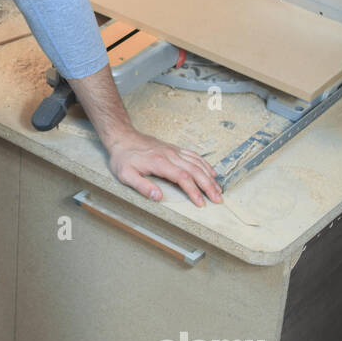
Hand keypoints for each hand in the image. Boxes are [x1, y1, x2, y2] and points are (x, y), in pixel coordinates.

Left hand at [106, 130, 221, 206]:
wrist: (123, 137)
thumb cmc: (123, 158)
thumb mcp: (125, 174)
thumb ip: (142, 186)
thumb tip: (158, 197)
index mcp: (160, 163)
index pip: (182, 178)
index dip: (193, 191)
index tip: (201, 203)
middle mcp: (170, 155)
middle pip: (195, 170)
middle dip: (208, 186)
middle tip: (217, 199)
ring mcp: (174, 151)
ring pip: (197, 163)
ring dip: (209, 177)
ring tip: (218, 190)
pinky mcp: (174, 149)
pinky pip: (194, 156)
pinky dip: (205, 164)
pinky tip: (211, 172)